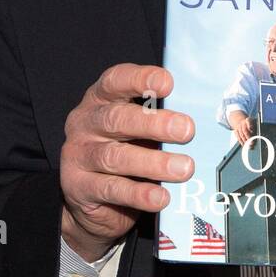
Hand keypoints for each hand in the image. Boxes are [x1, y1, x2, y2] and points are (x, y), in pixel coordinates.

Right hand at [60, 63, 194, 261]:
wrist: (89, 195)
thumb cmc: (124, 149)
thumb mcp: (137, 129)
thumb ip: (158, 119)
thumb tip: (196, 122)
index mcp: (100, 99)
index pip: (116, 81)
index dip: (140, 79)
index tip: (168, 83)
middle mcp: (86, 123)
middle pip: (117, 119)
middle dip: (154, 123)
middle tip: (187, 130)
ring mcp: (79, 155)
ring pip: (115, 157)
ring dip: (154, 163)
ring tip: (184, 168)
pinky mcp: (79, 187)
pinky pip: (112, 189)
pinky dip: (140, 194)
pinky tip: (161, 196)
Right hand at [229, 110, 253, 146]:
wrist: (240, 121)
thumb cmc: (250, 124)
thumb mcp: (254, 123)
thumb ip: (256, 128)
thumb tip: (259, 135)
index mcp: (248, 120)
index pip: (248, 121)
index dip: (249, 125)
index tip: (250, 128)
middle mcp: (242, 123)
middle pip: (245, 130)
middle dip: (248, 137)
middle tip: (252, 143)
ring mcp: (238, 127)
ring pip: (241, 135)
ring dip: (245, 141)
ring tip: (249, 146)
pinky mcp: (235, 131)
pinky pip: (238, 137)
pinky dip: (241, 142)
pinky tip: (244, 145)